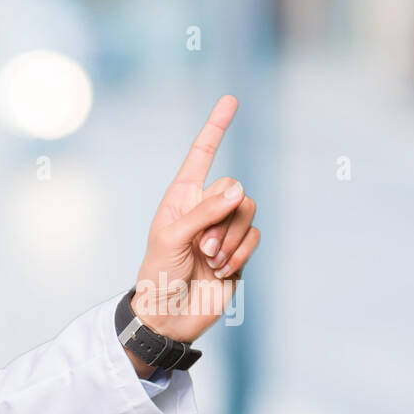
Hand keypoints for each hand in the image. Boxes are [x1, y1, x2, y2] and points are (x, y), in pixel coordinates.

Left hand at [132, 95, 259, 344]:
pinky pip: (254, 237)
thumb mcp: (172, 238)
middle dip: (221, 217)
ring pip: (247, 211)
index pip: (202, 155)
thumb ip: (205, 211)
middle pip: (233, 188)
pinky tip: (221, 271)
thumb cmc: (158, 272)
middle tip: (202, 246)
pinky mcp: (239, 250)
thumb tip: (240, 189)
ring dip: (230, 238)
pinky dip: (240, 253)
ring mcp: (223, 228)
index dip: (216, 127)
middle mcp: (205, 207)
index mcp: (181, 196)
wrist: (169, 313)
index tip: (230, 100)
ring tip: (209, 261)